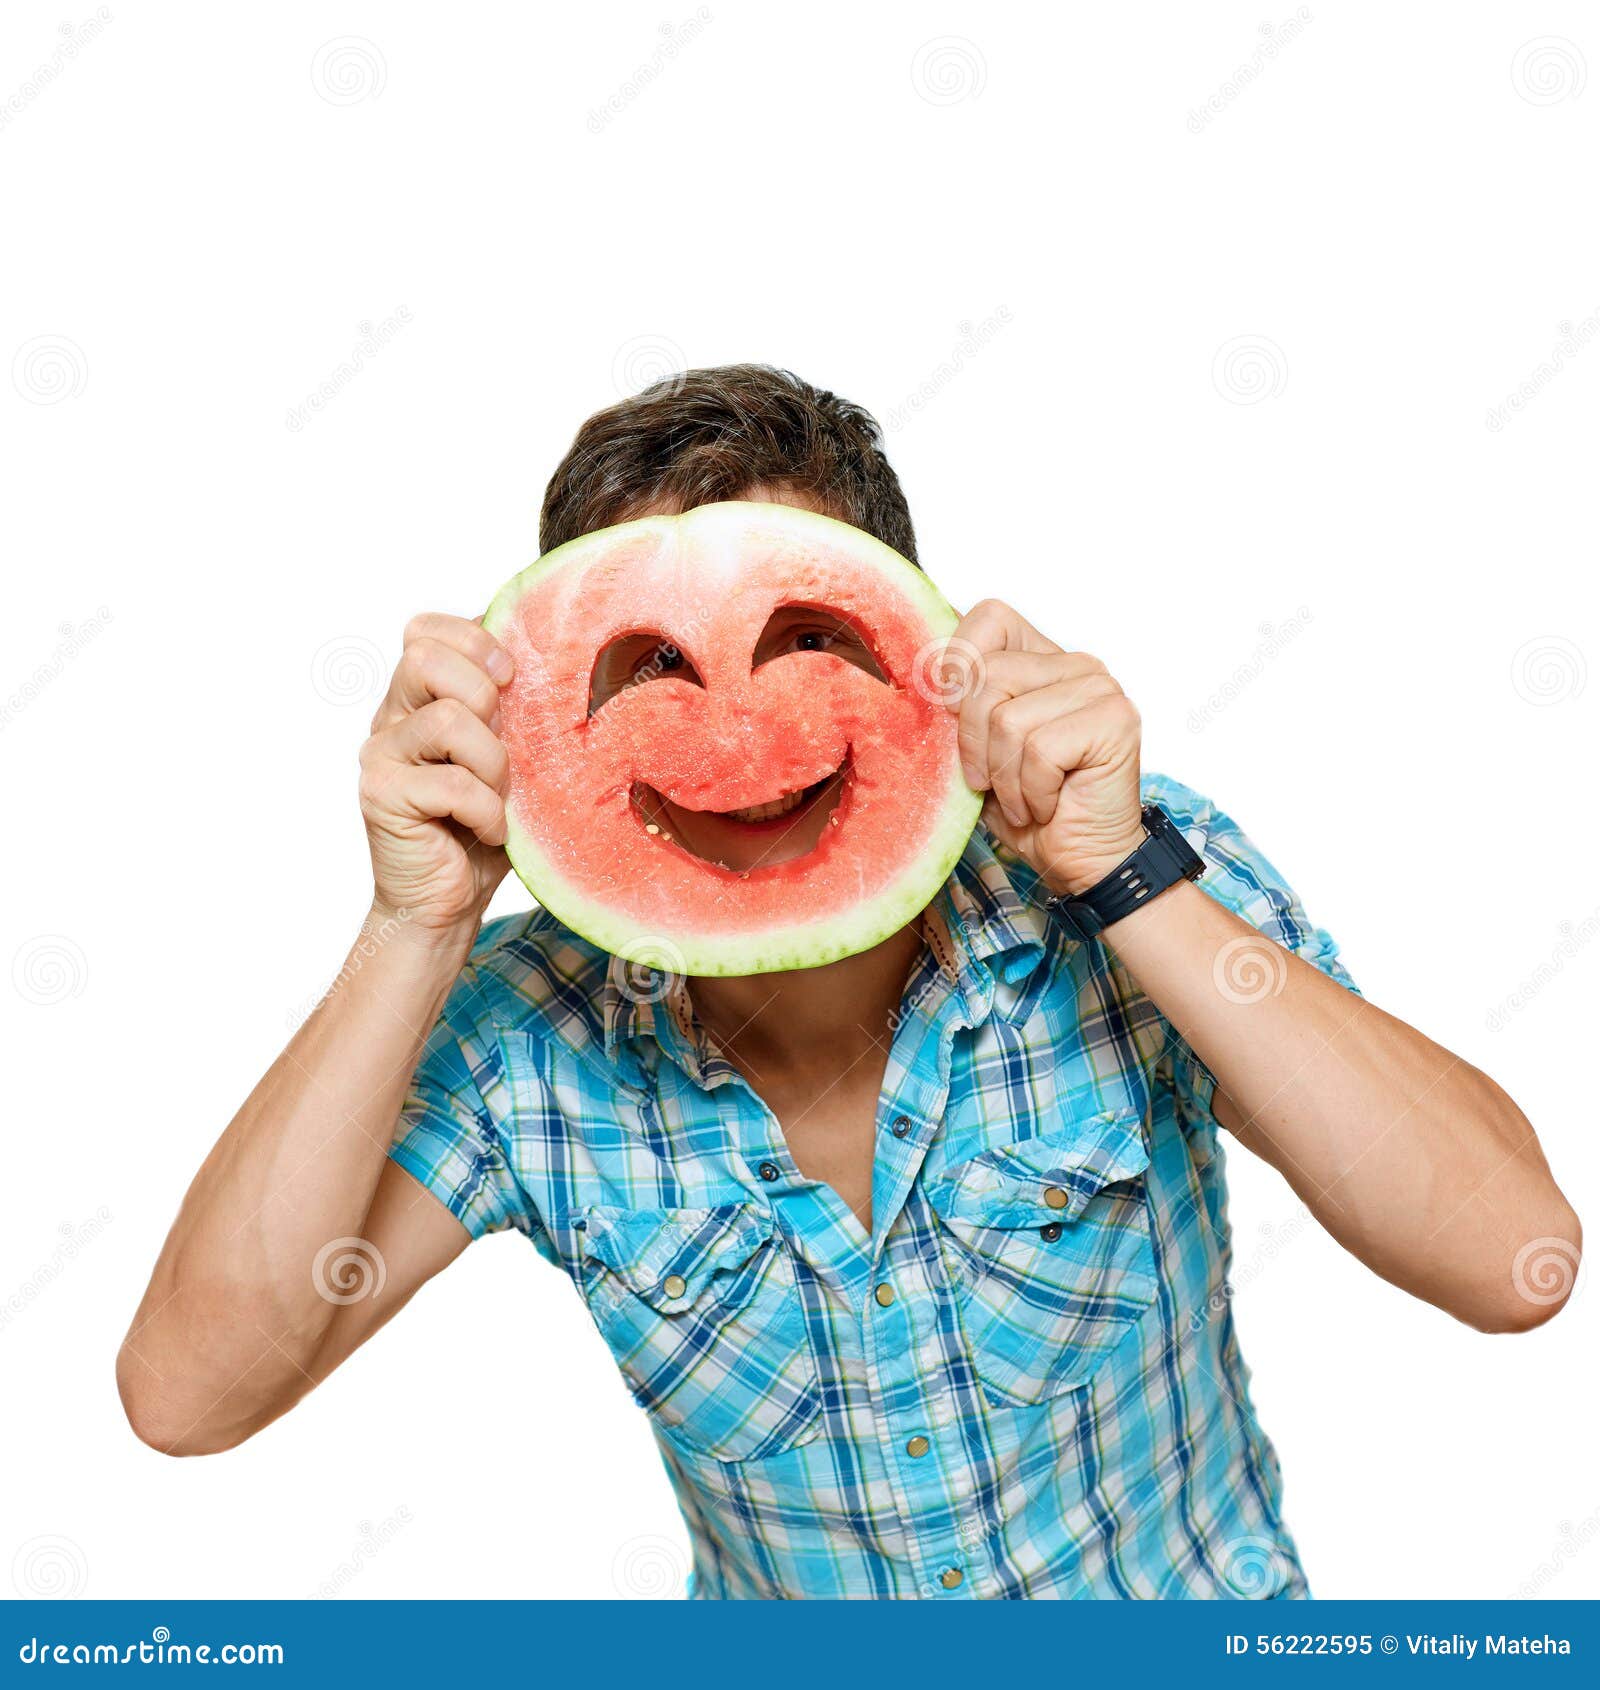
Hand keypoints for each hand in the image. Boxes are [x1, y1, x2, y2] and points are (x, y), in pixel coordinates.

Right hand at [359, 613, 514, 934]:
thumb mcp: (511, 759)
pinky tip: (489, 830)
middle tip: (503, 742)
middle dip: (484, 695)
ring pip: (448, 720)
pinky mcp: (381, 795)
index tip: (510, 677)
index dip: (473, 640)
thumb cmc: (484, 827)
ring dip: (494, 763)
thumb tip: (558, 664)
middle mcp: (392, 716)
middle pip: (425, 658)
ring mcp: (381, 753)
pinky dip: (486, 811)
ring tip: (499, 798)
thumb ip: (515, 713)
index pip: (425, 630)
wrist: (447, 903)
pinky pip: (452, 784)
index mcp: (421, 697)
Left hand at [945, 600, 1143, 896]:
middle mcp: (1076, 664)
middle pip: (988, 674)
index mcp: (1041, 659)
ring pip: (1009, 718)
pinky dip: (1032, 791)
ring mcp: (1100, 688)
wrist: (1080, 862)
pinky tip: (1048, 805)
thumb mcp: (974, 752)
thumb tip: (920, 675)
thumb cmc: (1026, 808)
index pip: (988, 618)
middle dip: (973, 742)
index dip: (958, 665)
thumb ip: (955, 708)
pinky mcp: (1115, 721)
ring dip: (1004, 776)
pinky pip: (1039, 749)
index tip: (952, 718)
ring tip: (1024, 798)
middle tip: (991, 782)